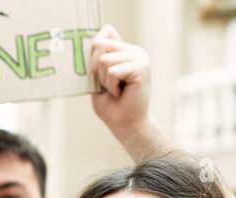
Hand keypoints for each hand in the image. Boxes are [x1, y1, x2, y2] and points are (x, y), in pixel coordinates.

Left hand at [89, 24, 151, 141]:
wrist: (123, 123)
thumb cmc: (110, 104)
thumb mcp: (97, 77)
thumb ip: (97, 58)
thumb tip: (99, 37)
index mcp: (125, 51)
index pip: (104, 35)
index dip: (93, 53)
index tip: (98, 74)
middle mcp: (135, 51)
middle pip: (100, 47)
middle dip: (97, 72)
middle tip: (109, 86)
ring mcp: (141, 58)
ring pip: (105, 61)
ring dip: (104, 81)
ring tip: (116, 90)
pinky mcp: (142, 67)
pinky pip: (113, 71)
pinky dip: (111, 86)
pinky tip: (121, 93)